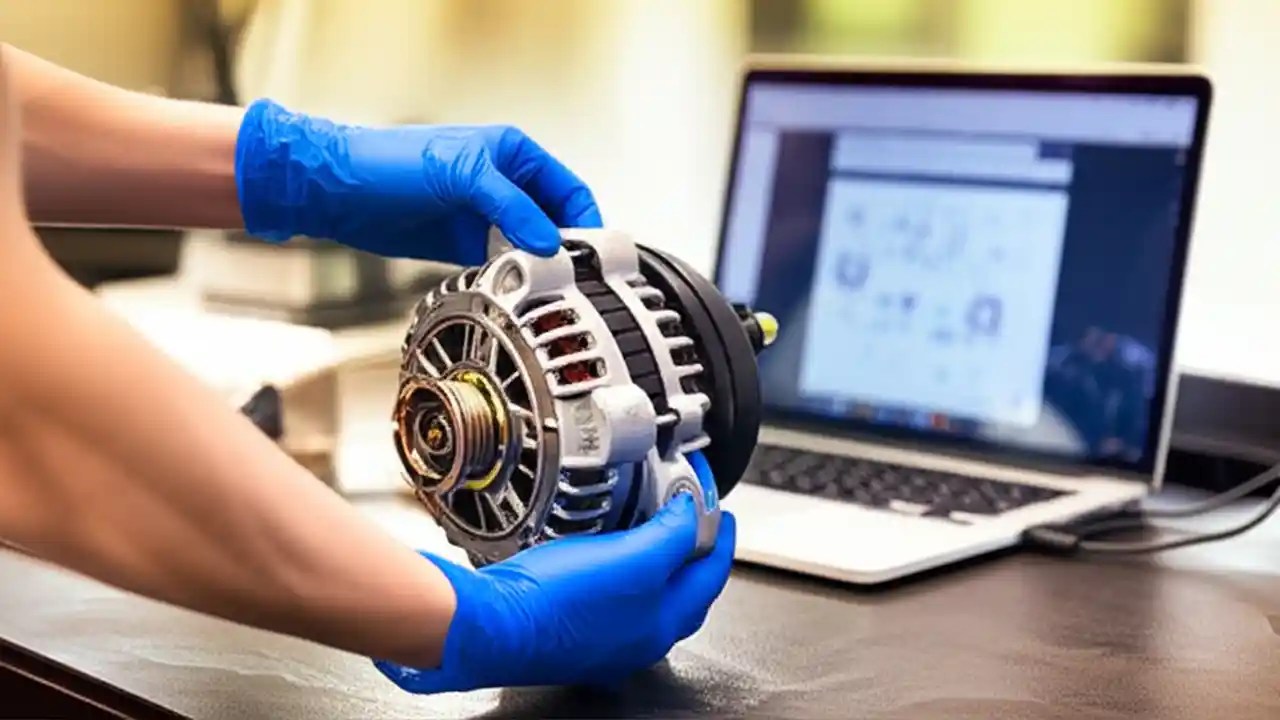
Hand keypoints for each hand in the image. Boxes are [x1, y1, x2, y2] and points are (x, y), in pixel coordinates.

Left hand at [234, 99, 601, 263]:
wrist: (337, 189)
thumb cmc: (391, 161)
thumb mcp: (463, 174)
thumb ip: (511, 207)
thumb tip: (550, 241)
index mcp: (513, 154)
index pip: (569, 190)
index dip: (586, 221)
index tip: (595, 255)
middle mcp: (503, 184)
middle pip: (553, 222)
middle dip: (564, 250)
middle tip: (573, 278)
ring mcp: (483, 215)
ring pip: (528, 247)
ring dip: (537, 267)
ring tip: (543, 286)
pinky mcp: (463, 243)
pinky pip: (500, 264)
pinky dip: (510, 277)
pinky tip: (512, 288)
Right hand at [373, 453, 735, 693]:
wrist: (491, 624)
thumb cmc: (555, 602)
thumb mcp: (632, 558)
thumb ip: (672, 534)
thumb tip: (692, 512)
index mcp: (660, 624)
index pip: (710, 574)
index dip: (721, 534)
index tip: (723, 509)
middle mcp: (636, 639)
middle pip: (683, 589)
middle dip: (692, 550)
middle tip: (694, 518)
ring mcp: (603, 637)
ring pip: (646, 592)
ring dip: (654, 559)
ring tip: (651, 527)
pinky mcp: (571, 628)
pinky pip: (610, 594)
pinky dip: (618, 569)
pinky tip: (603, 552)